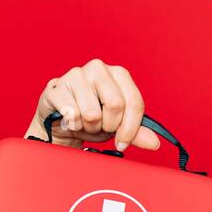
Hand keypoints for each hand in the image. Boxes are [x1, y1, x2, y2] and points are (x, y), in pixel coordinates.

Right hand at [24, 59, 161, 152]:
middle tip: (101, 127)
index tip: (123, 142)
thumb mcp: (118, 126)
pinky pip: (72, 114)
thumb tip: (155, 143)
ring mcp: (75, 75)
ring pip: (93, 113)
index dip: (131, 127)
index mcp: (118, 74)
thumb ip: (136, 133)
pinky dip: (73, 125)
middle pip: (116, 105)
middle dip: (109, 126)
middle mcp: (98, 68)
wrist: (62, 123)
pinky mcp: (56, 87)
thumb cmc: (92, 120)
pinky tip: (70, 120)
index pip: (134, 102)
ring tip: (85, 123)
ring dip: (90, 127)